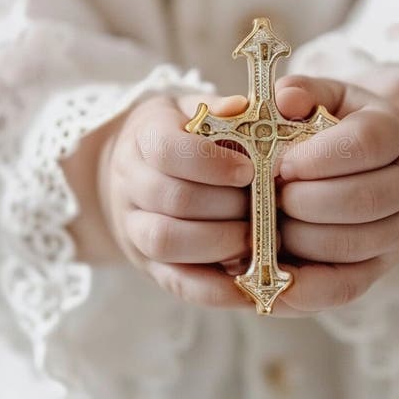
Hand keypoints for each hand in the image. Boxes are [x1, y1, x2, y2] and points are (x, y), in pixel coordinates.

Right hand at [66, 92, 255, 307]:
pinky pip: (176, 283)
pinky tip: (250, 284)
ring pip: (166, 241)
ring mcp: (134, 226)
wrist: (146, 170)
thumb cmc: (190, 135)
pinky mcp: (150, 265)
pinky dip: (215, 289)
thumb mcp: (202, 111)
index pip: (166, 149)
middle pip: (173, 199)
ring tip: (260, 238)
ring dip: (219, 242)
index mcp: (144, 137)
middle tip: (269, 206)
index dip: (210, 162)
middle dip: (227, 205)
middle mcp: (130, 182)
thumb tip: (243, 109)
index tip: (251, 168)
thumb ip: (226, 111)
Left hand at [269, 74, 398, 313]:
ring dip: (303, 239)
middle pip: (365, 199)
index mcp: (396, 133)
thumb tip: (283, 98)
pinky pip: (347, 287)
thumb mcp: (328, 97)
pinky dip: (309, 290)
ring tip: (266, 226)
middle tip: (268, 196)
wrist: (380, 166)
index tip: (281, 162)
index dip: (321, 156)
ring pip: (355, 244)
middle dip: (308, 201)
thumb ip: (304, 91)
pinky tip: (274, 281)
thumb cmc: (341, 127)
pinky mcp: (378, 269)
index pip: (368, 144)